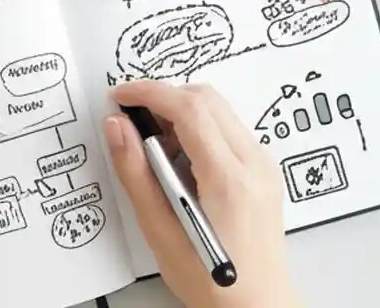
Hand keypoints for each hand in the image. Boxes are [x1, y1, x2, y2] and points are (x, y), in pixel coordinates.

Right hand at [104, 82, 301, 307]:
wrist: (257, 306)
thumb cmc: (212, 280)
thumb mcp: (160, 229)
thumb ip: (135, 172)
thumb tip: (117, 127)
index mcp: (229, 179)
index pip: (189, 109)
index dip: (149, 92)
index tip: (120, 95)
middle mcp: (254, 164)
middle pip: (206, 99)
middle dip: (163, 98)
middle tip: (132, 122)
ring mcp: (262, 165)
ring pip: (217, 110)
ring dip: (180, 115)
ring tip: (156, 154)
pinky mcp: (262, 171)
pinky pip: (226, 130)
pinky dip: (197, 131)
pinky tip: (179, 164)